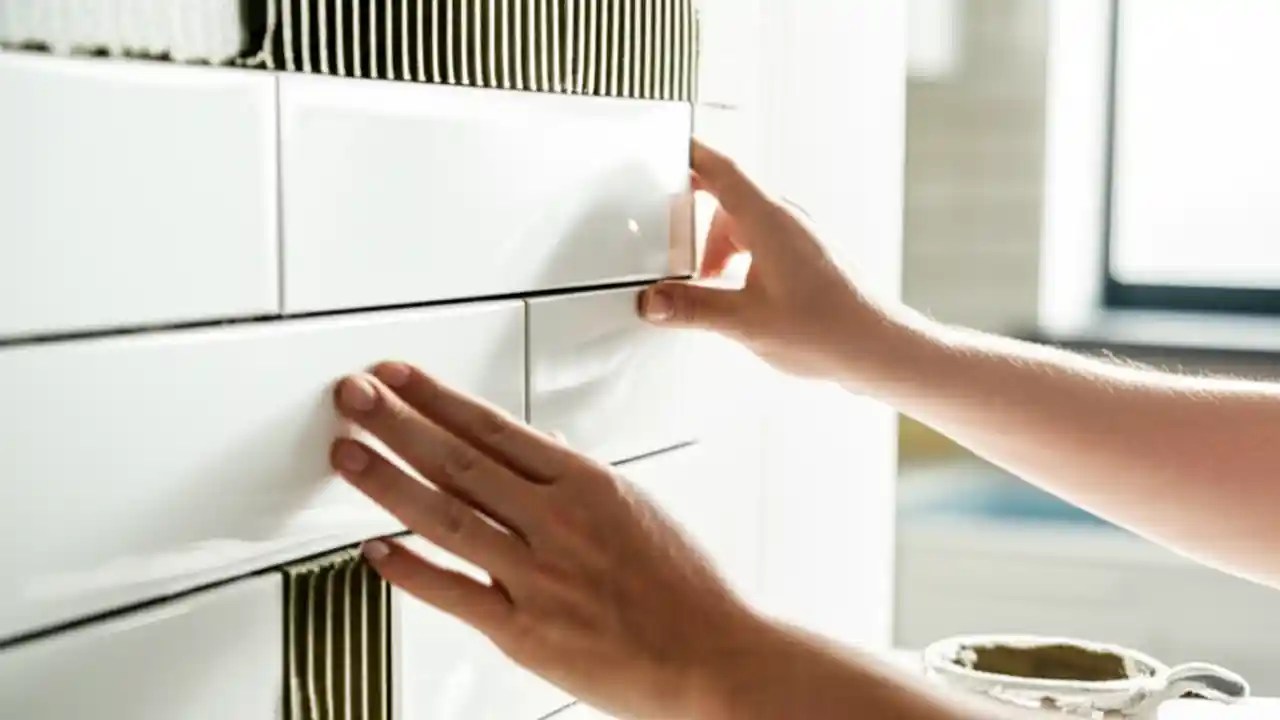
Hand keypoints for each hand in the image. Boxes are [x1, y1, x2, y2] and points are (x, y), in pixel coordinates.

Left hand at [330, 364, 757, 718]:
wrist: (714, 657)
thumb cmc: (685, 587)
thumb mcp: (637, 508)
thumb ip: (576, 477)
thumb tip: (533, 444)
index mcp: (587, 484)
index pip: (493, 427)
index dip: (435, 397)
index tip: (397, 375)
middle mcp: (558, 522)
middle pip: (459, 460)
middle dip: (397, 421)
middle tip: (352, 395)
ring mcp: (538, 576)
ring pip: (446, 517)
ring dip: (389, 481)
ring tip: (348, 451)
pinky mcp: (525, 632)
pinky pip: (454, 593)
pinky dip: (409, 570)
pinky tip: (373, 548)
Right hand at [639, 141, 899, 383]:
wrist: (878, 347)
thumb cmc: (830, 329)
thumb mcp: (746, 321)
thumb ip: (693, 309)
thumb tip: (653, 301)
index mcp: (769, 221)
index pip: (721, 169)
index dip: (690, 154)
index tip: (666, 144)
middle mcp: (786, 221)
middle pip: (725, 202)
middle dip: (693, 226)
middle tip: (670, 251)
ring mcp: (799, 239)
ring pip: (742, 227)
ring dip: (717, 252)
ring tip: (706, 288)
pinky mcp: (806, 259)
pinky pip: (760, 245)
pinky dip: (738, 262)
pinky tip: (736, 297)